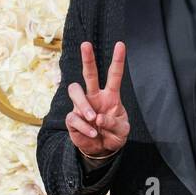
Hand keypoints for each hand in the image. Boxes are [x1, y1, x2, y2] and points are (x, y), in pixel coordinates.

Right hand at [66, 41, 129, 157]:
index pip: (114, 75)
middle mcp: (94, 96)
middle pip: (89, 74)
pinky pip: (74, 117)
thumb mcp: (122, 130)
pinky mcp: (73, 118)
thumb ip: (114, 123)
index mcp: (110, 96)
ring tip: (93, 118)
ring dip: (84, 105)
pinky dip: (84, 127)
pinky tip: (92, 134)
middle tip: (86, 44)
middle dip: (88, 59)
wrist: (102, 150)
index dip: (117, 60)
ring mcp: (82, 106)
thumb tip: (99, 118)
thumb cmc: (114, 135)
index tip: (120, 44)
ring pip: (75, 91)